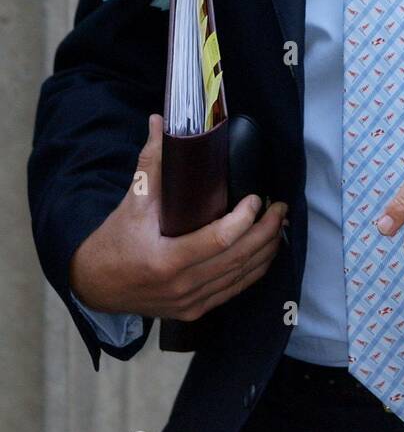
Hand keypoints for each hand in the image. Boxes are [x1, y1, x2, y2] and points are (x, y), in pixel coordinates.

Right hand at [69, 113, 287, 320]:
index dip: (244, 219)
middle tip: (280, 207)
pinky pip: (233, 291)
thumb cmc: (114, 241)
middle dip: (266, 231)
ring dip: (266, 251)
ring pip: (241, 277)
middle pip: (238, 259)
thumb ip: (152, 161)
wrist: (96, 285)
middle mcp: (182, 286)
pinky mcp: (195, 309)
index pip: (220, 239)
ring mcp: (191, 302)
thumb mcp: (132, 201)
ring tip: (279, 225)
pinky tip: (265, 252)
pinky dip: (254, 271)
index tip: (256, 198)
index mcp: (166, 260)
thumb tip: (161, 121)